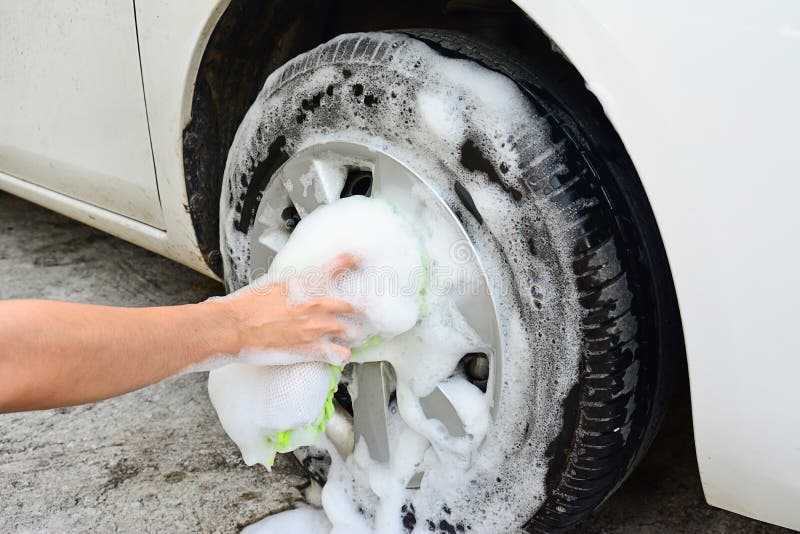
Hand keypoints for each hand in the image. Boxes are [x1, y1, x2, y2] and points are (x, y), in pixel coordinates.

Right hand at [219, 254, 358, 364]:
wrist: (234, 326)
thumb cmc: (248, 306)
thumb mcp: (274, 284)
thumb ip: (294, 285)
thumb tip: (300, 286)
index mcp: (306, 284)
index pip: (337, 266)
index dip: (349, 261)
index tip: (356, 258)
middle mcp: (316, 304)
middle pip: (354, 305)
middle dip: (357, 311)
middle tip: (357, 313)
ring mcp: (316, 327)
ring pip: (352, 331)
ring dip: (352, 333)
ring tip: (349, 335)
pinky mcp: (311, 349)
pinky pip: (340, 354)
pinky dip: (341, 354)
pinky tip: (337, 353)